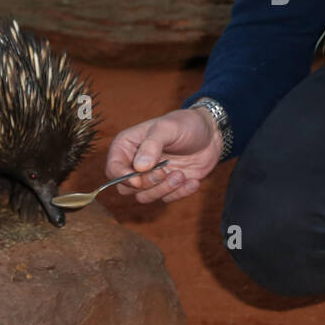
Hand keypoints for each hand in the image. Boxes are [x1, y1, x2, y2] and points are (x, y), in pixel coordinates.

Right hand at [104, 108, 221, 203]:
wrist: (211, 134)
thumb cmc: (186, 124)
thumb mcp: (168, 128)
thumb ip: (152, 145)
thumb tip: (139, 168)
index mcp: (128, 145)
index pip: (113, 168)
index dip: (122, 177)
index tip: (137, 180)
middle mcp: (136, 163)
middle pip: (127, 187)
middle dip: (147, 183)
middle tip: (165, 171)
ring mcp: (151, 176)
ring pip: (144, 197)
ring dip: (163, 190)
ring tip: (181, 175)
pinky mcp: (167, 186)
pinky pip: (166, 199)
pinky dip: (179, 193)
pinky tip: (193, 181)